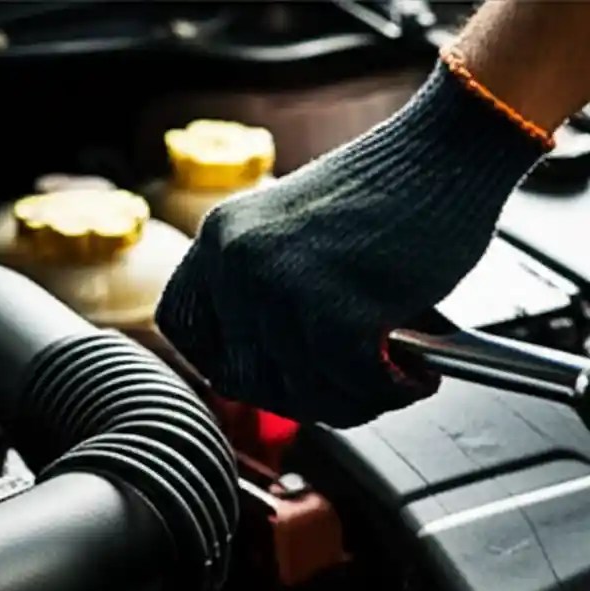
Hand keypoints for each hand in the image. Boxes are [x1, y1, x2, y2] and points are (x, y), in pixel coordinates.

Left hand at [155, 61, 545, 427]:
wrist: (448, 148)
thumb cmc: (389, 195)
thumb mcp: (291, 234)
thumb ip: (264, 291)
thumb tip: (267, 379)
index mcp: (218, 238)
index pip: (183, 328)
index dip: (225, 362)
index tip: (272, 371)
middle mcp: (236, 260)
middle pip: (240, 377)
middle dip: (301, 395)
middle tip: (349, 385)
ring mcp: (280, 285)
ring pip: (302, 393)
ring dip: (354, 400)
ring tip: (392, 376)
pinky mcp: (337, 309)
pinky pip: (354, 387)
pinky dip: (393, 391)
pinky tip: (418, 373)